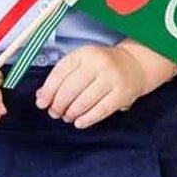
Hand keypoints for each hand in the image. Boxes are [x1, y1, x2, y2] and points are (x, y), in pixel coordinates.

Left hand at [35, 42, 164, 128]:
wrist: (135, 65)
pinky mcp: (121, 94)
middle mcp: (98, 63)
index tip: (42, 103)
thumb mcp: (82, 63)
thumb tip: (41, 96)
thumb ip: (62, 77)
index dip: (48, 91)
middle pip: (70, 89)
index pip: (60, 74)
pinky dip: (87, 119)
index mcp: (85, 53)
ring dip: (71, 113)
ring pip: (83, 102)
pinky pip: (100, 111)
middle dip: (58, 105)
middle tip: (55, 113)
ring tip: (68, 117)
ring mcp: (111, 78)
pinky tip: (79, 122)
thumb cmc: (103, 66)